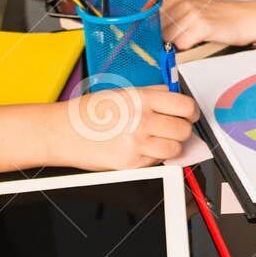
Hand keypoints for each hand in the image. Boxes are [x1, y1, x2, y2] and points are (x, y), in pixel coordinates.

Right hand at [59, 86, 200, 169]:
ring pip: (175, 149)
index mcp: (142, 99)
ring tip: (158, 140)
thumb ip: (151, 93)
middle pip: (184, 129)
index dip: (191, 112)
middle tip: (173, 128)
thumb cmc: (89, 112)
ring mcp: (138, 144)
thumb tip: (173, 94)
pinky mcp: (132, 163)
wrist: (64, 132)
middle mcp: (142, 120)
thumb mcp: (122, 93)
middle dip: (182, 129)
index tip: (189, 114)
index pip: (185, 106)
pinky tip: (141, 148)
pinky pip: (157, 161)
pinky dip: (154, 156)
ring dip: (171, 146)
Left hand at [160, 0, 253, 48]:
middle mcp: (183, 2)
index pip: (152, 19)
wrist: (248, 18)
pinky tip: (203, 40)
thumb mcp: (194, 9)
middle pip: (159, 31)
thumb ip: (173, 18)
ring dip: (182, 44)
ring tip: (198, 38)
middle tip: (187, 39)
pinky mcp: (201, 25)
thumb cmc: (223, 17)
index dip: (156, 32)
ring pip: (170, 40)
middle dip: (168, 40)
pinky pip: (182, 45)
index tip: (162, 39)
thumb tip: (152, 34)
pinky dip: (190, 48)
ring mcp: (192, 13)